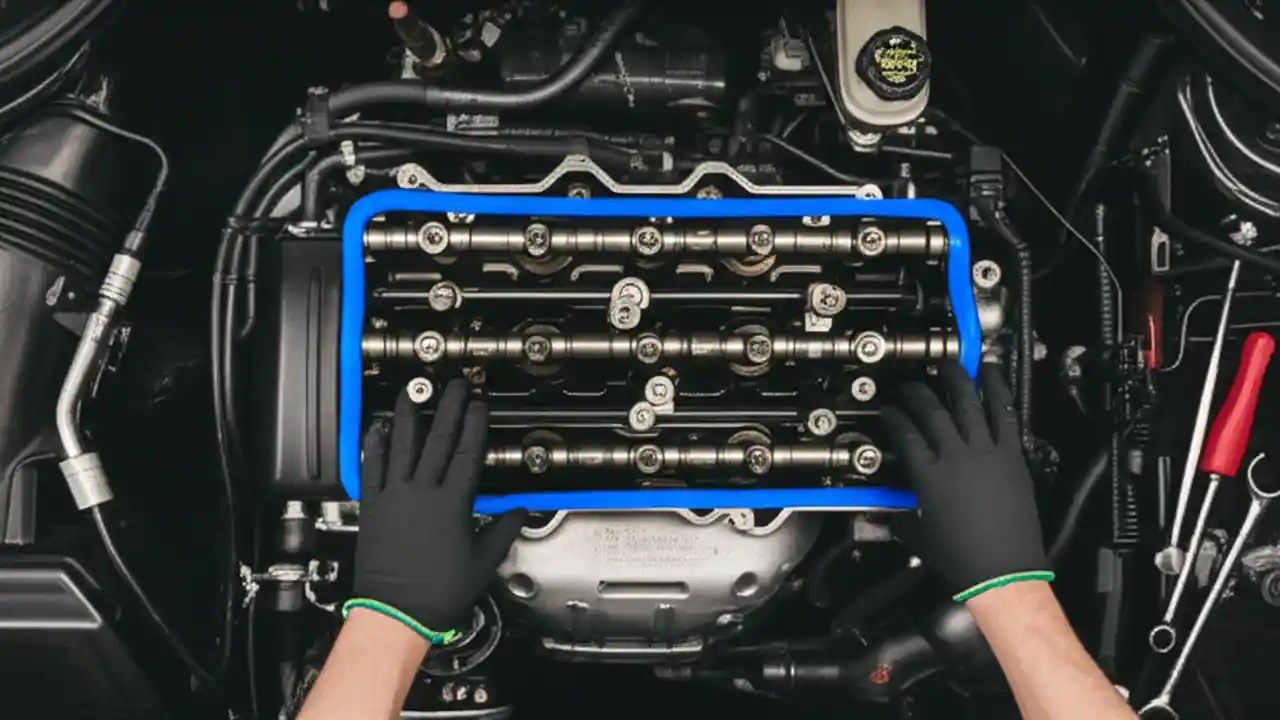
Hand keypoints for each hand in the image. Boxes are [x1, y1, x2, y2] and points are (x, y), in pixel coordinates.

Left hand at [353, 380, 525, 642]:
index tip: (478, 406)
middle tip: (453, 386)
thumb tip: (521, 512)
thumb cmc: (438, 592)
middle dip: (447, 409)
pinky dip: (375, 446)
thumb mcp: (482, 562)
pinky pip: (371, 469)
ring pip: (401, 447)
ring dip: (407, 417)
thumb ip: (502, 531)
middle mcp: (421, 494)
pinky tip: (378, 428)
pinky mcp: (372, 507)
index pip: (466, 454)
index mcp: (452, 505)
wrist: (396, 612)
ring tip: (410, 392)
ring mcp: (393, 497)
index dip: (473, 426)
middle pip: (437, 441)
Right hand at [881, 363, 1051, 601]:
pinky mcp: (1012, 456)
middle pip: (932, 412)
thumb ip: (902, 518)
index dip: (894, 417)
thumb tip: (890, 515)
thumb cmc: (961, 559)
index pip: (905, 435)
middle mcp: (955, 457)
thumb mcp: (920, 537)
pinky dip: (999, 392)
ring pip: (969, 405)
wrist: (1004, 571)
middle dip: (918, 393)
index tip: (889, 409)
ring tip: (950, 365)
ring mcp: (986, 453)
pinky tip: (992, 374)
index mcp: (928, 476)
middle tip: (912, 383)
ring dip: (958, 380)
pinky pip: (1005, 416)